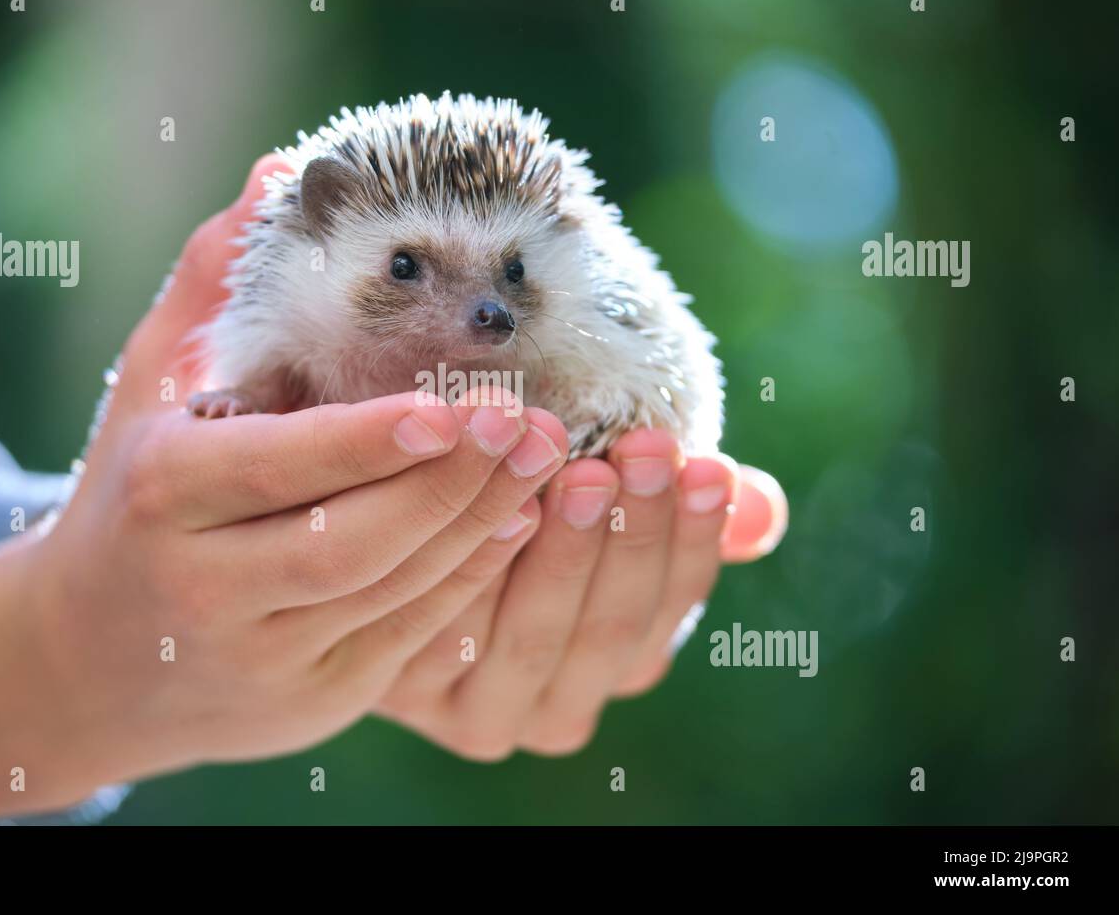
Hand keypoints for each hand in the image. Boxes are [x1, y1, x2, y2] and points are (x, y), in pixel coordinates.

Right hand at [26, 156, 575, 785]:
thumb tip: (283, 169)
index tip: (454, 404)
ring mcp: (263, 658)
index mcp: (163, 496)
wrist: (87, 660)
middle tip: (537, 424)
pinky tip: (517, 526)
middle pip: (351, 542)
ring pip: (392, 594)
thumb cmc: (130, 494)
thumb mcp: (150, 385)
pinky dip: (467, 583)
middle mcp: (207, 589)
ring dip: (478, 529)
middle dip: (454, 486)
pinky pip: (406, 641)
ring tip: (549, 466)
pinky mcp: (310, 701)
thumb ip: (215, 282)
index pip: (278, 468)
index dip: (369, 441)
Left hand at [375, 432, 786, 758]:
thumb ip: (677, 517)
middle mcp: (559, 711)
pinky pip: (451, 628)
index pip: (672, 606)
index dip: (693, 538)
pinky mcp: (410, 692)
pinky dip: (475, 566)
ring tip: (572, 466)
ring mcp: (483, 714)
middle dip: (631, 533)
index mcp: (624, 667)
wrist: (403, 553)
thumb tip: (763, 506)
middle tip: (640, 452)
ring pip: (536, 634)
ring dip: (560, 548)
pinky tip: (487, 500)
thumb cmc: (528, 523)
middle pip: (609, 627)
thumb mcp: (605, 517)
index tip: (705, 466)